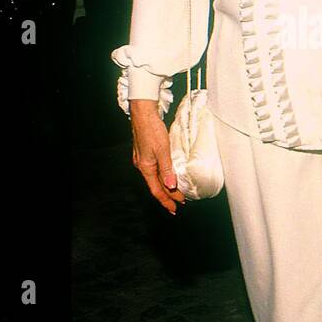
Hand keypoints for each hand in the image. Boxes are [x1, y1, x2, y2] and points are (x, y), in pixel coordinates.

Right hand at [130, 99, 185, 213]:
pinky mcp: (144, 152)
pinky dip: (162, 176)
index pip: (157, 190)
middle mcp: (142, 165)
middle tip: (179, 202)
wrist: (143, 113)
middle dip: (168, 195)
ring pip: (155, 178)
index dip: (166, 200)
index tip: (174, 208)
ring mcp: (142, 159)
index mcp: (145, 167)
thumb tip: (171, 186)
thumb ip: (167, 169)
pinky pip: (154, 170)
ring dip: (165, 186)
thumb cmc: (151, 129)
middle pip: (156, 185)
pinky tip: (167, 176)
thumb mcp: (163, 150)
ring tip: (176, 193)